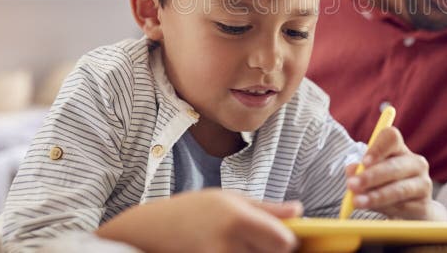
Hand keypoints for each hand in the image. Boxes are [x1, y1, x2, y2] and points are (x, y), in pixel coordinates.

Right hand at [96, 188, 301, 252]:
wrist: (147, 231)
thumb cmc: (190, 212)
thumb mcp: (228, 199)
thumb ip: (266, 208)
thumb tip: (299, 210)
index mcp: (238, 219)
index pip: (284, 243)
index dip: (285, 241)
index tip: (277, 238)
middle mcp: (228, 244)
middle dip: (267, 250)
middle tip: (247, 240)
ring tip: (226, 244)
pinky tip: (218, 251)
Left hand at [345, 126, 446, 220]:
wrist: (412, 210)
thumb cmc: (386, 186)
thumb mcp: (371, 177)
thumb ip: (360, 172)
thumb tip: (351, 170)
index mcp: (400, 149)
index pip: (391, 138)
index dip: (378, 148)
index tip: (364, 162)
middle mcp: (416, 163)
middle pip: (394, 166)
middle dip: (371, 176)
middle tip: (352, 185)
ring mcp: (423, 183)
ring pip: (399, 189)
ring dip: (375, 196)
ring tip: (357, 202)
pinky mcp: (425, 204)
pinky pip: (402, 207)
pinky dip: (385, 209)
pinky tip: (374, 210)